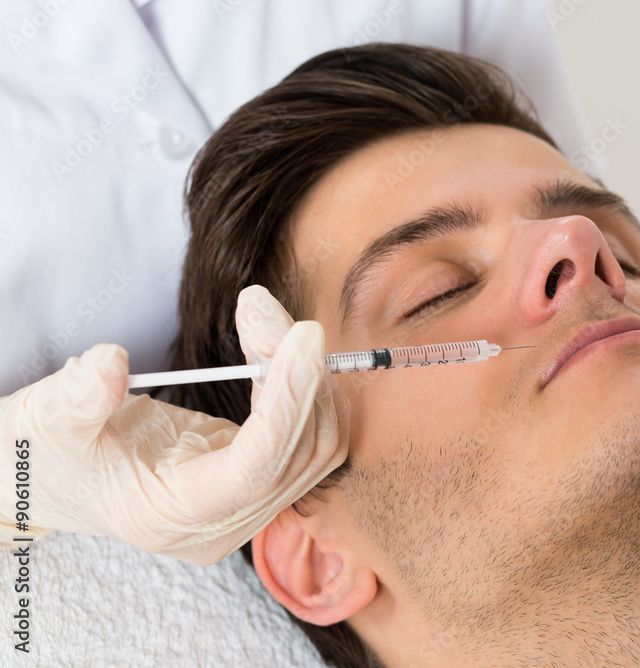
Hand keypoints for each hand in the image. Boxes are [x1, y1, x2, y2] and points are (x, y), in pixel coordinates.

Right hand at [0, 286, 348, 565]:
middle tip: (265, 310)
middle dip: (298, 374)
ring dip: (308, 375)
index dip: (286, 401)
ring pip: (318, 443)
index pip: (256, 469)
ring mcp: (248, 504)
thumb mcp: (48, 421)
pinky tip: (274, 343)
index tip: (302, 334)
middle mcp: (224, 521)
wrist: (53, 472)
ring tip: (266, 319)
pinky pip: (308, 433)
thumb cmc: (50, 453)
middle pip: (301, 453)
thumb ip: (78, 397)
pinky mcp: (260, 477)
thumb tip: (112, 362)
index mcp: (174, 518)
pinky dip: (303, 384)